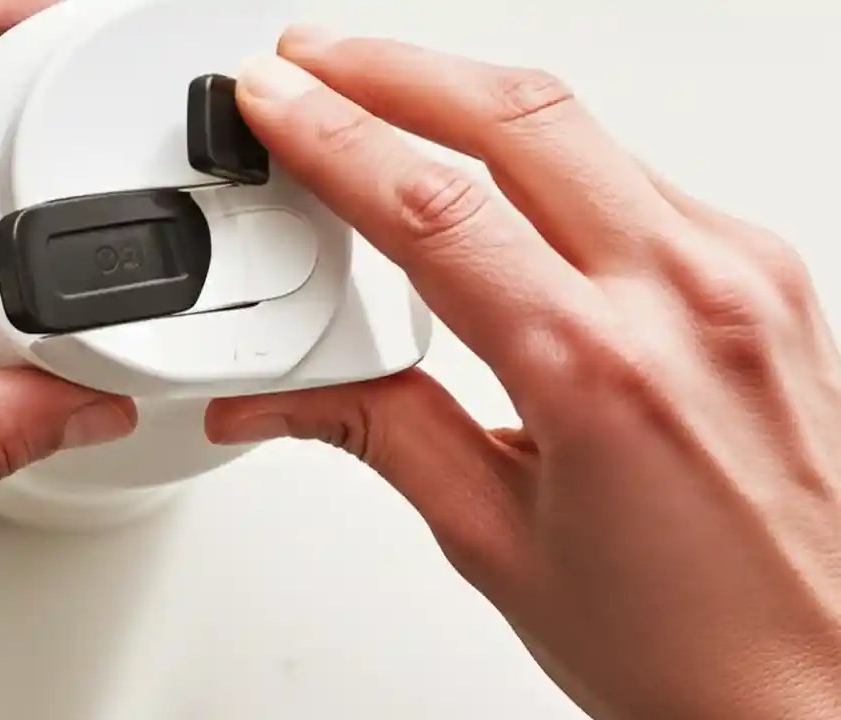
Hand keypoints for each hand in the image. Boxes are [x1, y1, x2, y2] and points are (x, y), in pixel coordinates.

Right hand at [208, 27, 840, 718]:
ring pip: (579, 125)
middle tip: (312, 63)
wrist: (819, 686)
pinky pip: (633, 173)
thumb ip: (380, 432)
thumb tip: (278, 395)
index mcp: (597, 372)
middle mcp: (686, 297)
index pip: (432, 206)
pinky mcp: (760, 276)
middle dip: (394, 68)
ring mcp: (738, 275)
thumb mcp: (493, 540)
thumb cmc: (687, 648)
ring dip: (464, 97)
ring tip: (380, 104)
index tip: (272, 101)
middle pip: (517, 113)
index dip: (331, 136)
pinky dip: (542, 151)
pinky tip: (490, 170)